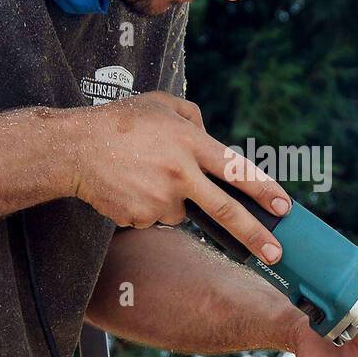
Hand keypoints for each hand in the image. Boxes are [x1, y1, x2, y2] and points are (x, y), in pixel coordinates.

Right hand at [65, 91, 289, 262]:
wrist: (73, 148)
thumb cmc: (118, 121)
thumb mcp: (161, 103)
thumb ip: (193, 116)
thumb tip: (211, 134)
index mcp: (190, 143)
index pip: (237, 170)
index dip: (263, 190)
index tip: (284, 208)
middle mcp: (180, 173)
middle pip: (224, 210)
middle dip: (254, 235)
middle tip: (276, 253)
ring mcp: (159, 198)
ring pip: (182, 212)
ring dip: (172, 199)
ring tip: (143, 174)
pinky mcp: (140, 217)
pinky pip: (155, 218)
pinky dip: (147, 206)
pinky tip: (129, 186)